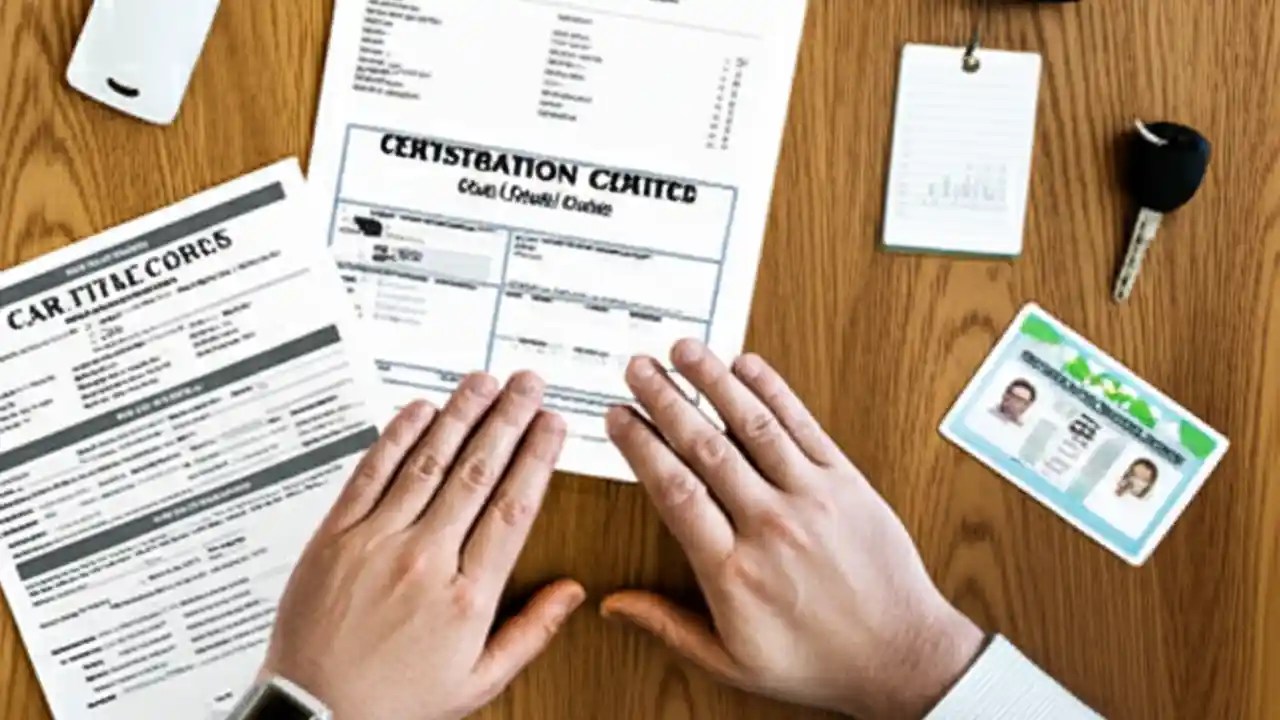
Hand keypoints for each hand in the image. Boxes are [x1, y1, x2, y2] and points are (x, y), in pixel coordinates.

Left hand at [261, 372, 584, 719]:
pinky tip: (419, 411)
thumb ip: (531, 632)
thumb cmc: (396, 702)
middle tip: (527, 385)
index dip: (537, 457)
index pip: (513, 507)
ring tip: (483, 383)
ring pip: (427, 463)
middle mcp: (425, 560)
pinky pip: (370, 474)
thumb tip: (572, 593)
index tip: (552, 425)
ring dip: (459, 416)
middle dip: (508, 420)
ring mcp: (377, 543)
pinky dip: (396, 437)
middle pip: (477, 473)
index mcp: (466, 596)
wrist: (316, 715)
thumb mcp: (478, 682)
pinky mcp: (335, 537)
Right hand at [601, 341, 983, 719]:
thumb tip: (613, 604)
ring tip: (685, 351)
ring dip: (715, 382)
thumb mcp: (731, 661)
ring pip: (754, 427)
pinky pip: (805, 428)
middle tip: (638, 368)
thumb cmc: (818, 662)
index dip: (641, 446)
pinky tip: (748, 366)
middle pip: (706, 449)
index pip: (675, 491)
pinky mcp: (847, 485)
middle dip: (666, 401)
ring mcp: (813, 500)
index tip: (618, 418)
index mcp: (733, 571)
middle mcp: (771, 527)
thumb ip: (668, 626)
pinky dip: (775, 392)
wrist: (901, 657)